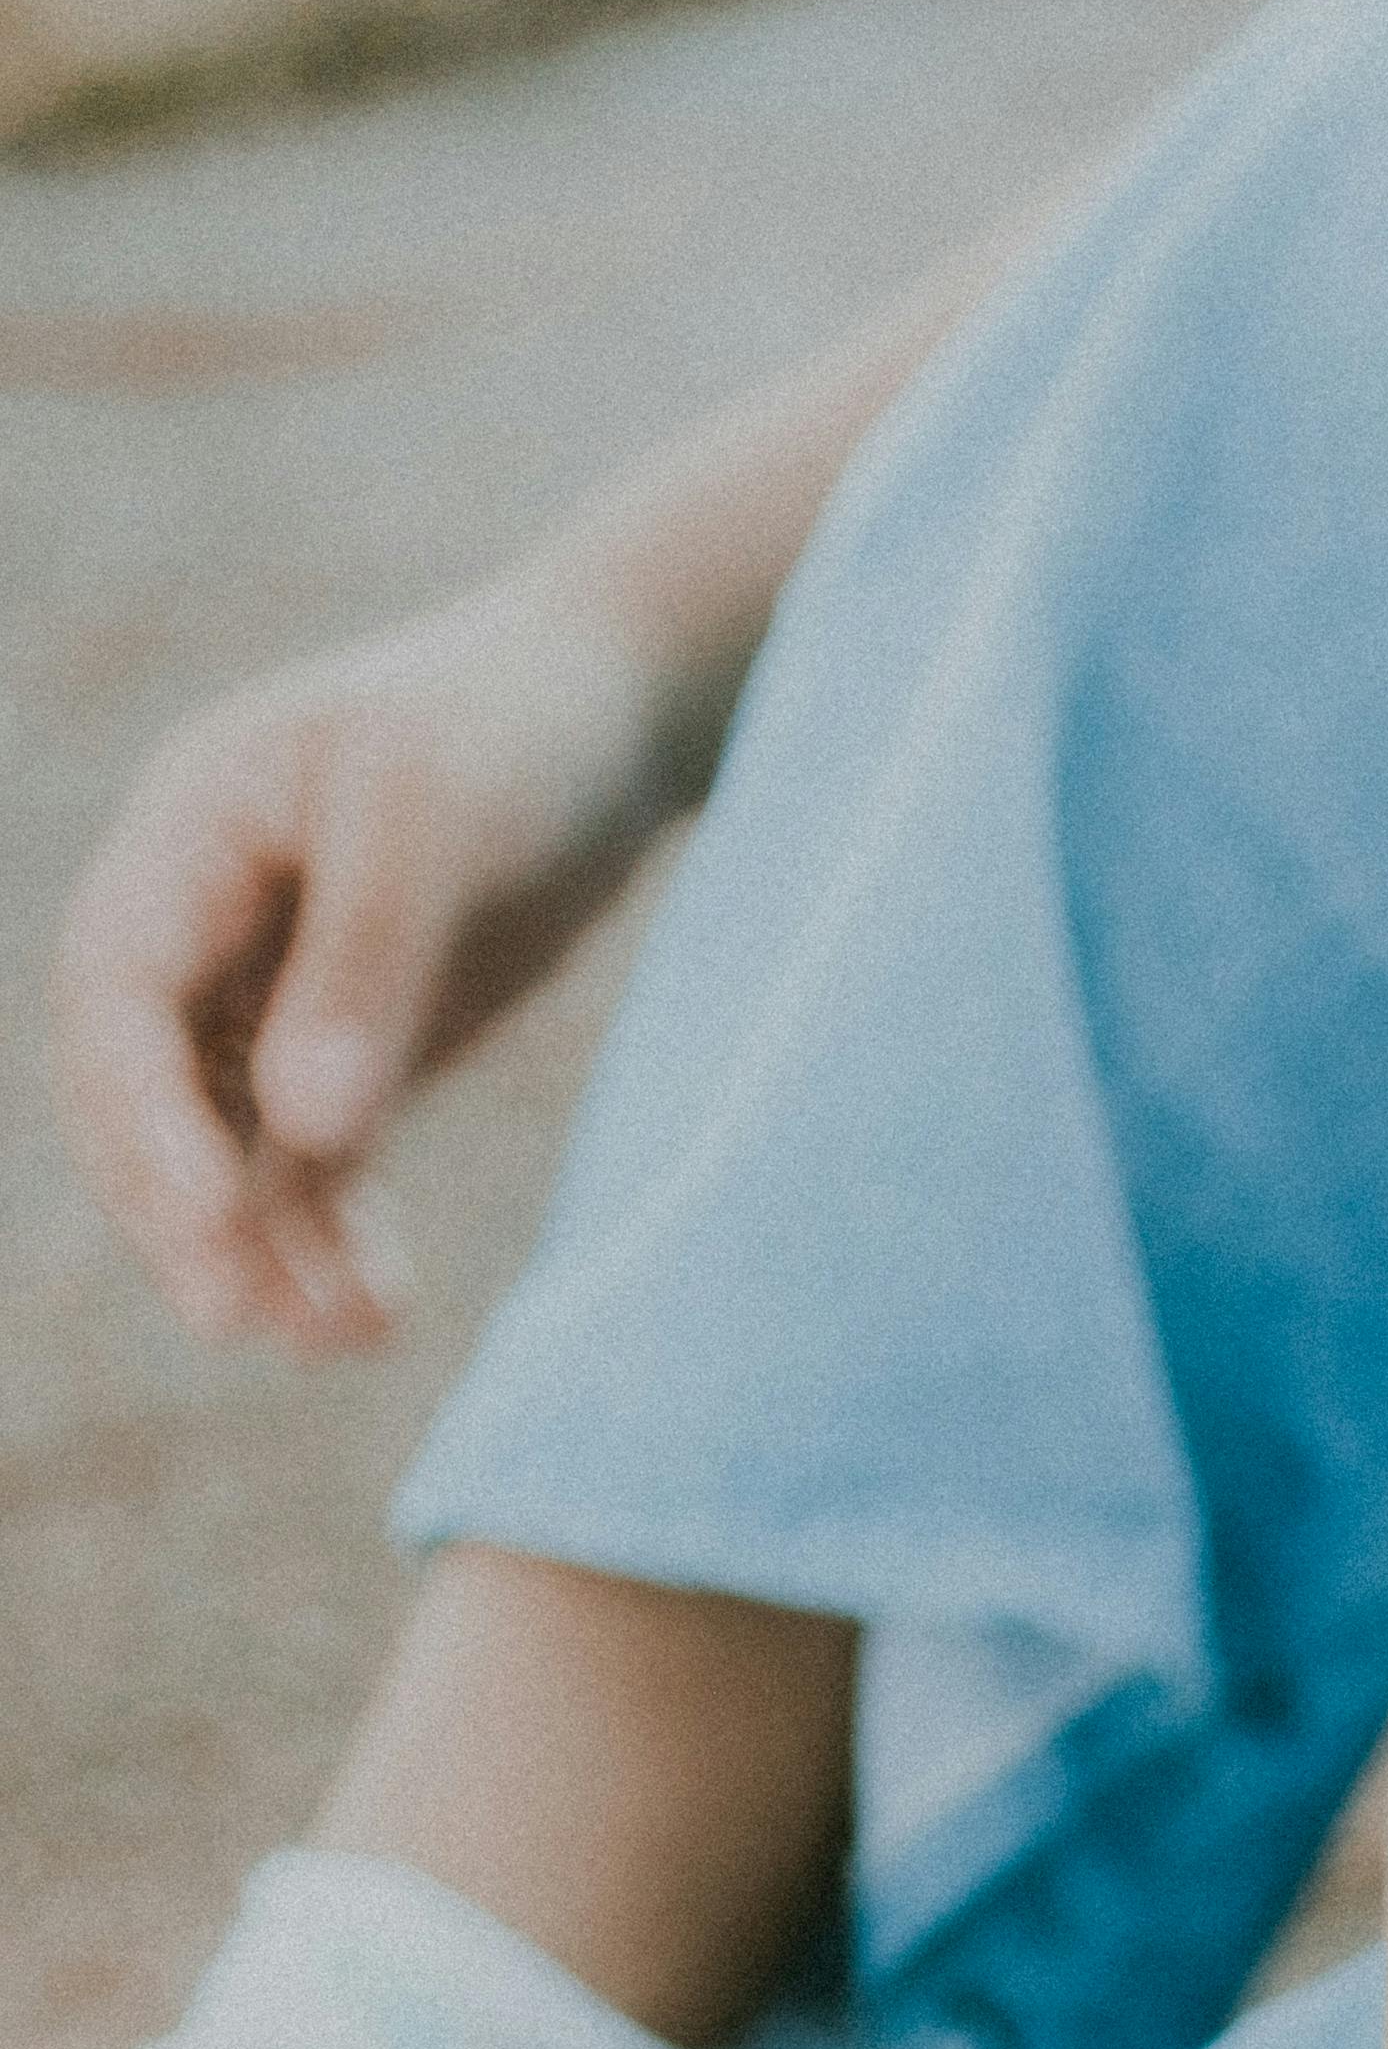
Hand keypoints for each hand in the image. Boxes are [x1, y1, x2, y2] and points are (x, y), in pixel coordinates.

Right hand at [51, 575, 678, 1356]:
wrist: (611, 710)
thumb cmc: (514, 726)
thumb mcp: (435, 817)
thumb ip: (368, 962)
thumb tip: (301, 1124)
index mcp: (190, 835)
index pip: (115, 989)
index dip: (141, 1110)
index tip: (205, 1215)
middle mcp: (207, 920)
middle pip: (142, 1091)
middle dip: (179, 1208)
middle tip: (232, 1316)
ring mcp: (274, 991)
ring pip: (230, 1147)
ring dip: (267, 1250)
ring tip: (336, 1338)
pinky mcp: (355, 1052)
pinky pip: (317, 1168)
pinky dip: (335, 1242)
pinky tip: (376, 1314)